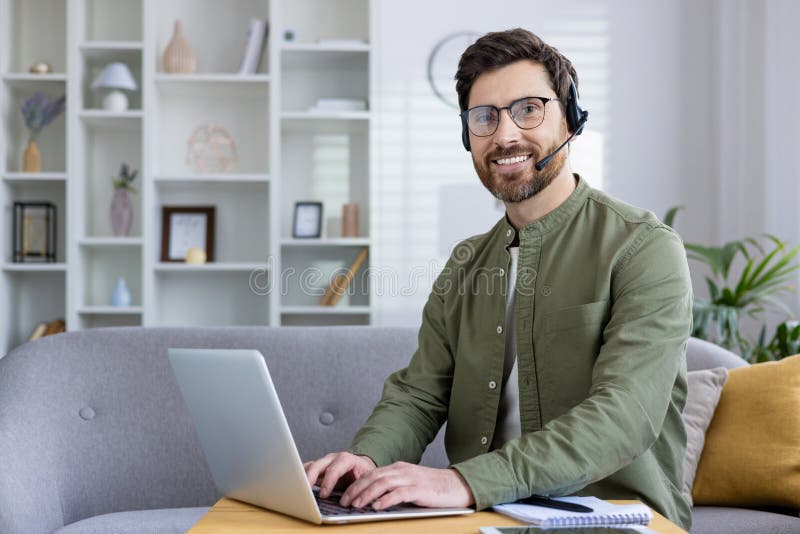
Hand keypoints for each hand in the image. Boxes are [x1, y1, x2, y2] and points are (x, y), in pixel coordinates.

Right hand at [304, 452, 376, 498]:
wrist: (361, 467)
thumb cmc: (363, 474)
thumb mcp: (364, 480)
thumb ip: (356, 487)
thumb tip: (350, 499)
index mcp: (346, 459)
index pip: (335, 468)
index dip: (329, 481)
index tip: (324, 494)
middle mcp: (333, 458)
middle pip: (318, 465)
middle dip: (310, 477)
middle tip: (305, 492)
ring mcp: (324, 462)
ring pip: (310, 466)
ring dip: (302, 477)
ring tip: (297, 488)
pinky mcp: (317, 467)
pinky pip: (306, 469)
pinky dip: (301, 477)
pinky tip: (297, 485)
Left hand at [339, 462, 474, 509]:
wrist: (457, 485)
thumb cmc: (432, 488)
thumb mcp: (409, 482)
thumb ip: (393, 487)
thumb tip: (373, 498)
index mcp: (398, 468)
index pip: (371, 474)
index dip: (356, 484)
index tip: (344, 495)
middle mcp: (402, 471)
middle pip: (373, 477)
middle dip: (356, 490)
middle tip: (344, 502)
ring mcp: (411, 479)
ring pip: (383, 484)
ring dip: (367, 495)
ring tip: (357, 505)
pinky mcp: (420, 490)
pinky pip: (399, 493)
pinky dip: (386, 500)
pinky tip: (377, 507)